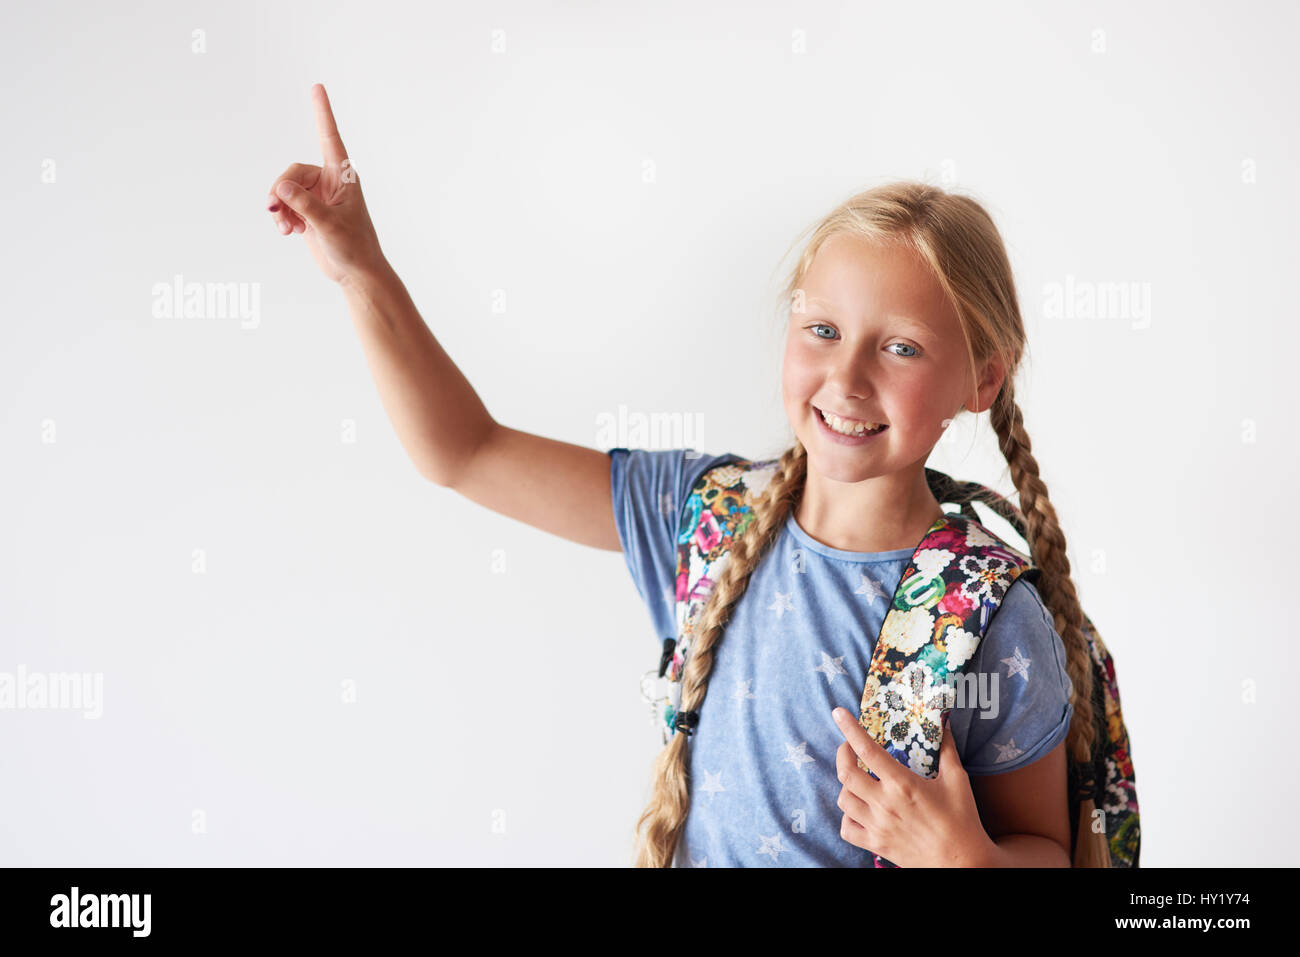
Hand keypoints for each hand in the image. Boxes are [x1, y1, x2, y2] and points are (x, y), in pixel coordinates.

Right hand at [266, 83, 386, 284]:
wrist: (355, 273)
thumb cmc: (354, 247)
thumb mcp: (329, 224)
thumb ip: (304, 203)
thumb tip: (281, 187)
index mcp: (343, 176)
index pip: (329, 137)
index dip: (322, 112)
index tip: (317, 87)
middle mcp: (329, 181)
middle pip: (293, 172)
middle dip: (282, 190)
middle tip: (276, 210)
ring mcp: (317, 197)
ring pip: (285, 190)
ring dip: (280, 207)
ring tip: (285, 228)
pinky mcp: (307, 212)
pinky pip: (284, 205)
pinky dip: (282, 217)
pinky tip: (288, 232)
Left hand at [832, 707, 992, 866]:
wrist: (963, 863)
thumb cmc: (963, 821)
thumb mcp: (958, 780)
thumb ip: (947, 750)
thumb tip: (944, 724)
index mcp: (902, 785)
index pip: (867, 750)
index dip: (849, 729)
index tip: (838, 713)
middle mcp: (885, 804)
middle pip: (846, 773)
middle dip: (842, 754)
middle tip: (848, 746)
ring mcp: (878, 826)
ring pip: (843, 799)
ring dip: (845, 784)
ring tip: (856, 777)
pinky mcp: (876, 845)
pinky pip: (846, 828)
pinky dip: (846, 816)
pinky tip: (858, 808)